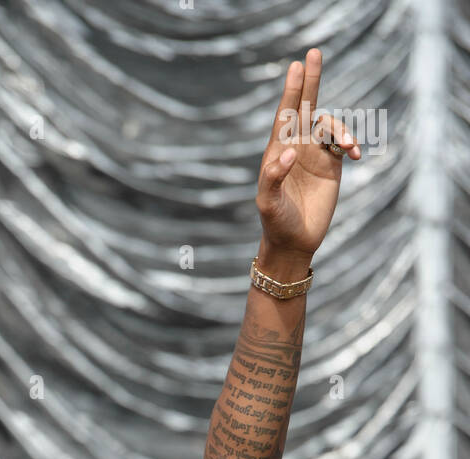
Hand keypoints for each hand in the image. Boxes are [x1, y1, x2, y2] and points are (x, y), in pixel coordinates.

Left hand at [256, 48, 360, 263]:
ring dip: (341, 130)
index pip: (285, 115)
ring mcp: (315, 154)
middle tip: (313, 53)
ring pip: (329, 126)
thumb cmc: (276, 222)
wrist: (294, 242)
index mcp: (278, 150)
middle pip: (305, 107)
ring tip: (349, 147)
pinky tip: (354, 153)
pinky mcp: (331, 166)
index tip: (296, 67)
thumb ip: (273, 177)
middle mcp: (296, 147)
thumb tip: (289, 154)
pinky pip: (343, 144)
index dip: (291, 91)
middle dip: (310, 82)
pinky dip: (350, 144)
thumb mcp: (267, 203)